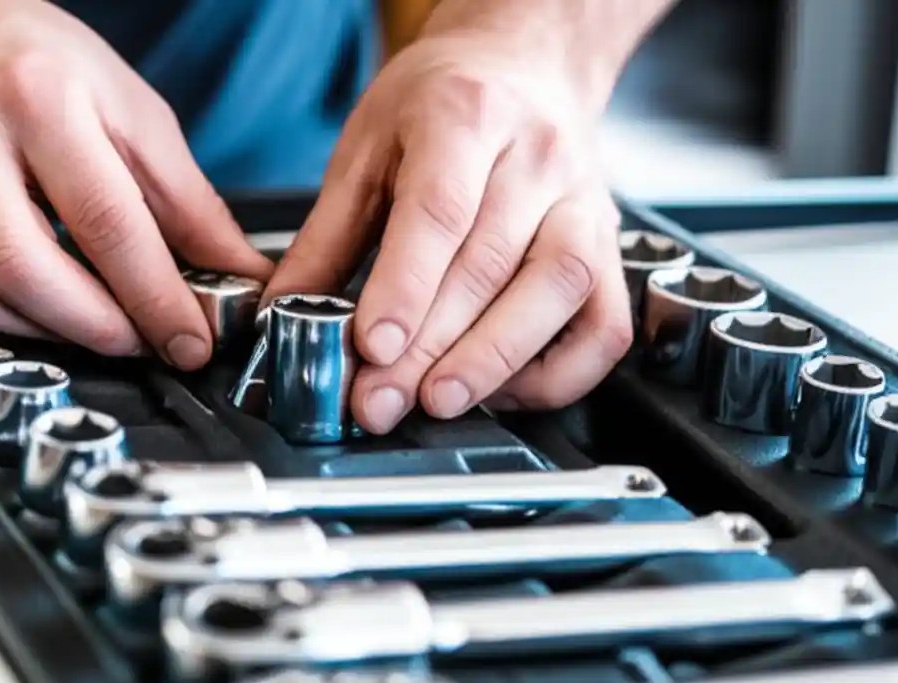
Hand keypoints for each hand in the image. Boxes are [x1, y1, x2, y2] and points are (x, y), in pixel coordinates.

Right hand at [0, 0, 271, 366]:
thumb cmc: (33, 62)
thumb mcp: (129, 109)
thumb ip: (186, 199)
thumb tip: (237, 272)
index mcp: (39, 99)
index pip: (107, 222)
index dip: (155, 297)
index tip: (190, 339)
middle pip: (26, 271)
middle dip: (98, 329)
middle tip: (142, 343)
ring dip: (47, 333)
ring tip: (95, 328)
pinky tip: (36, 306)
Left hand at [263, 30, 631, 432]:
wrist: (525, 66)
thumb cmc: (443, 106)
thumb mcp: (367, 149)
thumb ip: (327, 236)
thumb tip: (286, 313)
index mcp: (465, 117)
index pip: (441, 210)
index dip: (406, 286)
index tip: (372, 346)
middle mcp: (537, 158)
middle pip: (489, 264)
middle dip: (429, 348)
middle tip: (379, 400)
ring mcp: (585, 203)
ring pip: (558, 292)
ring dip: (493, 361)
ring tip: (436, 401)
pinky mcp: (610, 249)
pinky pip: (605, 328)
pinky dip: (558, 375)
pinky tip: (501, 390)